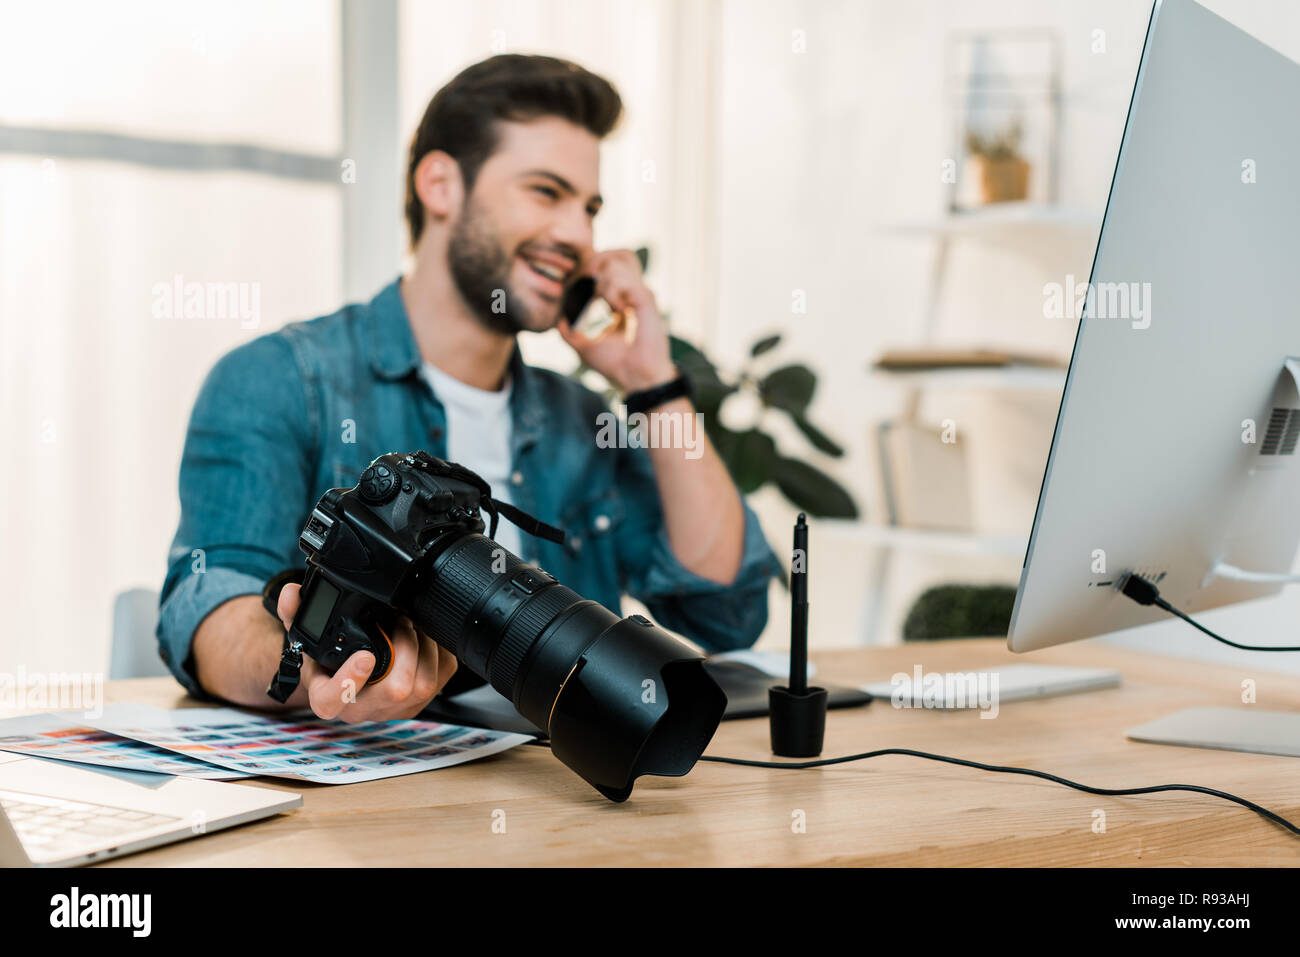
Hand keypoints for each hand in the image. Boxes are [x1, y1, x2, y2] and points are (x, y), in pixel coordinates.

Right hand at [275, 583, 457, 721]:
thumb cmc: (329, 659)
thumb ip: (296, 613)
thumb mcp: (306, 637)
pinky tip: (428, 633)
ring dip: (424, 647)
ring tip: (414, 622)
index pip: (333, 701)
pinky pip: (441, 678)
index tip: (364, 656)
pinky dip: (440, 650)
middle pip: (394, 691)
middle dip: (405, 650)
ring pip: (424, 686)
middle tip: (401, 622)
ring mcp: (394, 709)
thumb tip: (291, 593)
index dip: (349, 681)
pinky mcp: (420, 702)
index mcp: (328, 697)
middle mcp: (362, 709)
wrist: (348, 675)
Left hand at [557, 249, 677, 392]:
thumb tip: (555, 318)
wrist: (636, 379)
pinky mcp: (646, 299)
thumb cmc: (615, 364)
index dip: (590, 268)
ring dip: (604, 279)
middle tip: (589, 290)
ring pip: (618, 259)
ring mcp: (641, 293)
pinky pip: (622, 279)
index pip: (608, 263)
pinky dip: (612, 293)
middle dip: (595, 265)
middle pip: (616, 253)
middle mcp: (633, 291)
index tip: (579, 291)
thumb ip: (569, 329)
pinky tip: (617, 312)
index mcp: (620, 298)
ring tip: (604, 303)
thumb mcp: (584, 345)